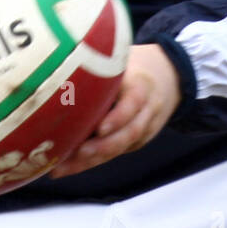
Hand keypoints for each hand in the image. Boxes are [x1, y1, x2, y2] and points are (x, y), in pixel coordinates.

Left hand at [49, 43, 180, 177]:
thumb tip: (55, 70)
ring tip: (61, 168)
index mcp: (141, 84)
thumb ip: (101, 67)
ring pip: (121, 147)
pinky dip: (92, 162)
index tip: (100, 128)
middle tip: (73, 154)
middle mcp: (147, 109)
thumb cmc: (133, 64)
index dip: (118, 117)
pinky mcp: (139, 140)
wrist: (171, 75)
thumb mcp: (123, 59)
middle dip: (101, 147)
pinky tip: (67, 167)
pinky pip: (116, 152)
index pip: (134, 102)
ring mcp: (145, 127)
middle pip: (129, 132)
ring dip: (91, 160)